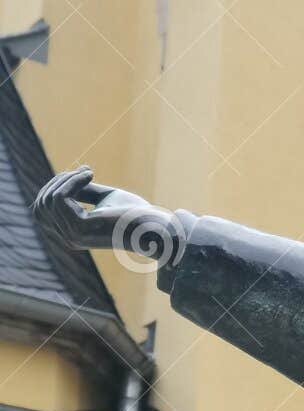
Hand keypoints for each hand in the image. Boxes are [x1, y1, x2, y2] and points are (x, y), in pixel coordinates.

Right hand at [34, 166, 182, 265]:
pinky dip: (72, 181)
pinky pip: (60, 198)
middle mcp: (68, 238)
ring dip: (66, 179)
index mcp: (72, 234)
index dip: (55, 188)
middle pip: (41, 205)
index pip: (43, 210)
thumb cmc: (136, 214)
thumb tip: (65, 179)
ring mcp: (72, 236)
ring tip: (89, 173)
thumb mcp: (105, 198)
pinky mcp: (80, 228)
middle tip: (85, 172)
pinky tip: (90, 175)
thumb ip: (84, 191)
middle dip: (57, 182)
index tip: (81, 174)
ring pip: (48, 200)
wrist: (155, 227)